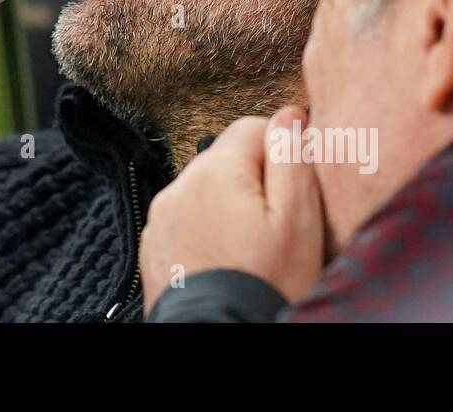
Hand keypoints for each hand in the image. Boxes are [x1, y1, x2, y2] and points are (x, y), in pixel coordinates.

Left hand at [139, 105, 324, 313]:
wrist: (221, 337)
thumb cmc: (266, 285)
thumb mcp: (298, 219)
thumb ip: (292, 158)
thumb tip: (289, 115)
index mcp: (214, 170)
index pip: (253, 127)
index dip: (282, 153)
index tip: (295, 190)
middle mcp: (178, 186)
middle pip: (227, 159)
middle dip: (255, 182)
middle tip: (276, 227)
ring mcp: (160, 219)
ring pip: (206, 191)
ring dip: (229, 208)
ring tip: (251, 250)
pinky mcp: (153, 248)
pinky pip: (186, 222)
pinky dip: (207, 233)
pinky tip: (226, 262)